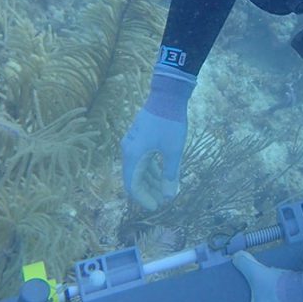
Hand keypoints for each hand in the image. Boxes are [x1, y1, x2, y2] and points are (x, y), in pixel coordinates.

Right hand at [121, 68, 194, 209]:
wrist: (168, 94)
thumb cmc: (170, 123)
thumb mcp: (173, 151)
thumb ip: (170, 175)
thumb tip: (170, 196)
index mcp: (133, 155)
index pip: (133, 186)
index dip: (144, 199)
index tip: (157, 207)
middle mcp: (129, 150)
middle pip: (134, 178)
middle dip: (148, 191)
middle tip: (163, 201)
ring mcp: (133, 142)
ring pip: (140, 168)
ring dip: (152, 181)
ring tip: (166, 191)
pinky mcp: (141, 136)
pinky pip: (143, 158)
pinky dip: (153, 169)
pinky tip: (164, 175)